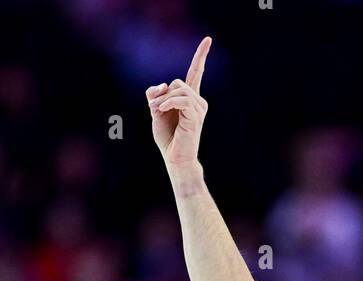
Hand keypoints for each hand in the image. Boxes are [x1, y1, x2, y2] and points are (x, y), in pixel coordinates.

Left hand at [147, 36, 210, 170]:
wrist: (175, 159)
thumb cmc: (167, 137)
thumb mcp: (156, 110)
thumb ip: (156, 95)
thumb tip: (163, 85)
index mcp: (190, 99)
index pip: (196, 73)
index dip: (201, 56)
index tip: (209, 39)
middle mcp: (198, 102)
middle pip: (178, 82)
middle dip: (163, 93)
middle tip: (153, 108)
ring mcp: (199, 109)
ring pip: (179, 89)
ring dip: (163, 99)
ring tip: (155, 111)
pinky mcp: (196, 116)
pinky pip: (180, 99)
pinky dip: (168, 102)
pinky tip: (160, 110)